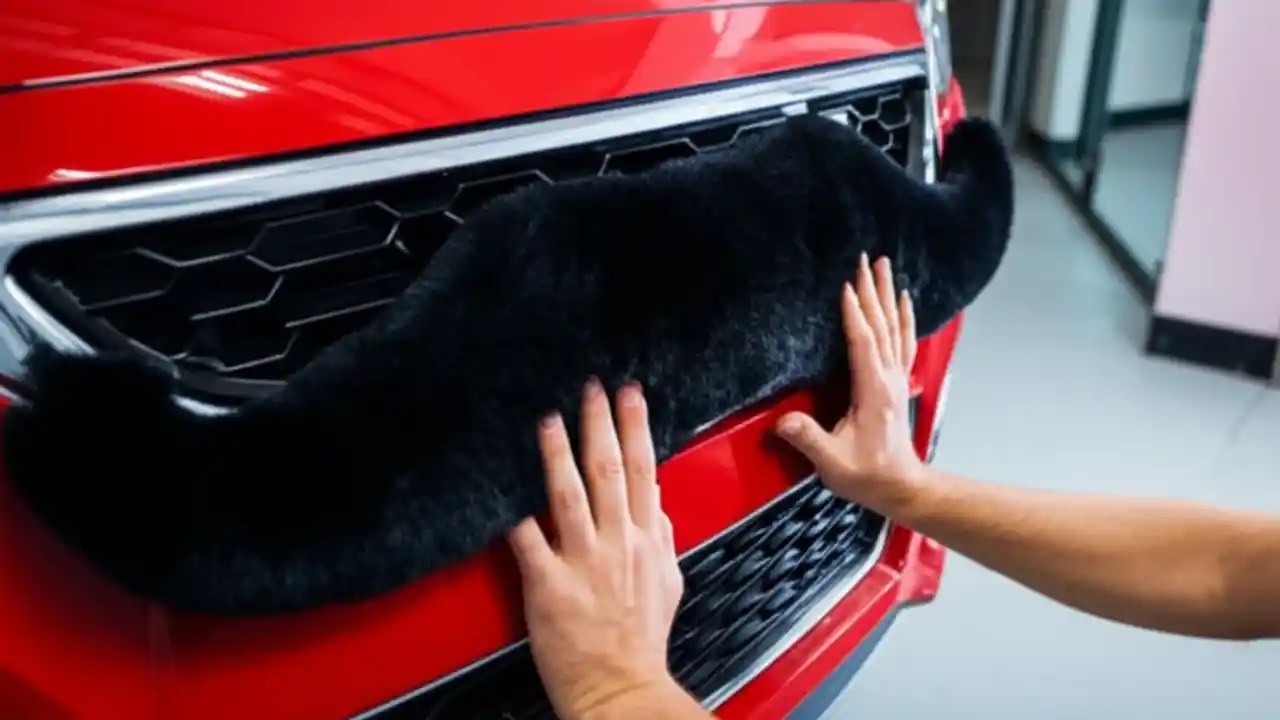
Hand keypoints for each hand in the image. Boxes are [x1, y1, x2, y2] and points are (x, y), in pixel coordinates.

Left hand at [508, 380, 695, 719]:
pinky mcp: (549, 584)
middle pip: (610, 470)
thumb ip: (661, 537)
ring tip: (547, 418)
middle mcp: (618, 544)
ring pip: (570, 494)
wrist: (621, 688)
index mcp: (646, 540)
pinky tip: (503, 485)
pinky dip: (516, 512)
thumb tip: (655, 503)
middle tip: (590, 386)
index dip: (636, 427)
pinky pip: (529, 539)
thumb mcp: (668, 582)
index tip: (630, 393)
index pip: (644, 470)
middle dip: (600, 422)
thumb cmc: (641, 640)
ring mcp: (583, 562)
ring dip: (558, 452)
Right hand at [775, 254, 928, 515]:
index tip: (846, 285)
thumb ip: (809, 439)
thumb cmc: (865, 475)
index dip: (853, 314)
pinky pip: (903, 340)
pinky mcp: (898, 383)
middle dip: (872, 291)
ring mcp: (897, 379)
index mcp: (872, 391)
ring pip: (894, 327)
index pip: (862, 343)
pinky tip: (904, 300)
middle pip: (880, 326)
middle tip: (866, 259)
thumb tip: (783, 421)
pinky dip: (904, 317)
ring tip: (884, 266)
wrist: (900, 487)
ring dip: (888, 295)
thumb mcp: (832, 463)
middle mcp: (889, 379)